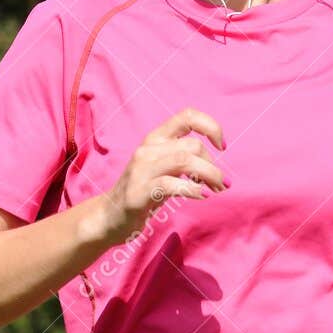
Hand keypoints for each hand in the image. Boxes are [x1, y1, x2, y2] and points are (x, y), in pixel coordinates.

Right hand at [91, 106, 228, 246]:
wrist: (111, 216)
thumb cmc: (144, 192)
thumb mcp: (163, 168)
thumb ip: (182, 158)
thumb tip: (215, 164)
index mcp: (155, 138)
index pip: (188, 115)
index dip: (211, 126)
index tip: (222, 146)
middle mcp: (148, 149)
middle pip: (193, 145)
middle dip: (213, 165)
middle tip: (220, 185)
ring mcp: (142, 169)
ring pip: (185, 160)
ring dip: (209, 175)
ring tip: (217, 190)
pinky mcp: (140, 191)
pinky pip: (172, 184)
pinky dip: (193, 189)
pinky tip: (202, 197)